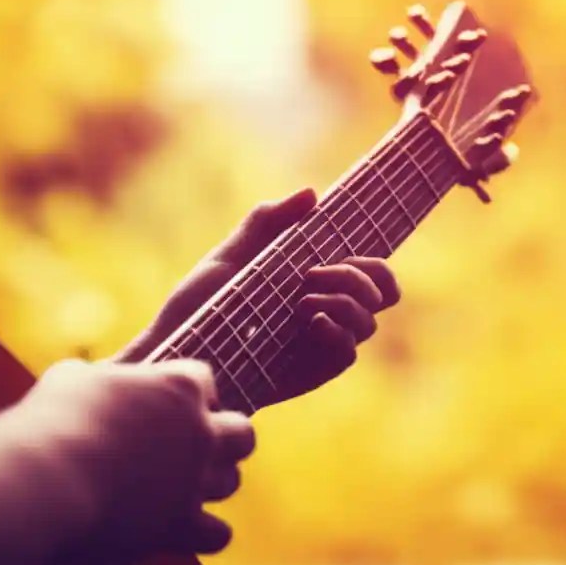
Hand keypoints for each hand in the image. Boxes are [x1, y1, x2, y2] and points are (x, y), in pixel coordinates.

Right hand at [22, 359, 252, 557]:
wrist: (42, 479)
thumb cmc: (49, 421)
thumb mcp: (73, 378)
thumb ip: (102, 379)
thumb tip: (97, 384)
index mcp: (178, 387)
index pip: (203, 379)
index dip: (188, 393)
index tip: (169, 406)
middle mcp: (199, 431)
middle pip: (242, 432)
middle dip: (224, 439)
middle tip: (192, 448)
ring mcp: (195, 479)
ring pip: (232, 481)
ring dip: (210, 484)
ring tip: (178, 488)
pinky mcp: (182, 524)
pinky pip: (220, 534)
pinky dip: (204, 534)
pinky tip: (180, 529)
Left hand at [114, 188, 401, 405]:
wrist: (183, 350)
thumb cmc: (203, 304)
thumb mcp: (232, 254)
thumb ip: (268, 221)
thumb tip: (312, 194)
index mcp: (317, 283)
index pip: (374, 274)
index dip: (376, 265)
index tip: (345, 253)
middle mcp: (328, 312)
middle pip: (382, 295)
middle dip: (357, 277)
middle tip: (312, 273)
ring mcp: (324, 343)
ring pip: (368, 323)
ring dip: (344, 302)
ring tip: (302, 300)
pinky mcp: (315, 370)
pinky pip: (349, 352)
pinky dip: (338, 332)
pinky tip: (311, 321)